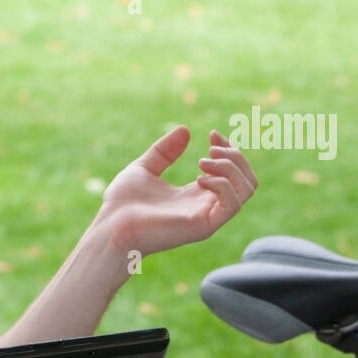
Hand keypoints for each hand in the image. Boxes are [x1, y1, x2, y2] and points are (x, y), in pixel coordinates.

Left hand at [93, 125, 256, 258]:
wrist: (109, 228)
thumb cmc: (121, 205)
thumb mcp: (144, 168)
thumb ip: (164, 152)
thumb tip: (185, 130)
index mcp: (196, 195)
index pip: (233, 172)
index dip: (230, 149)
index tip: (212, 134)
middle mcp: (206, 206)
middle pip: (248, 180)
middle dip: (235, 156)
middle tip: (210, 149)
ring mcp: (207, 218)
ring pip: (247, 189)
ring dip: (231, 167)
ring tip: (203, 162)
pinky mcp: (203, 226)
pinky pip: (233, 204)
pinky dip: (223, 184)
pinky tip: (199, 178)